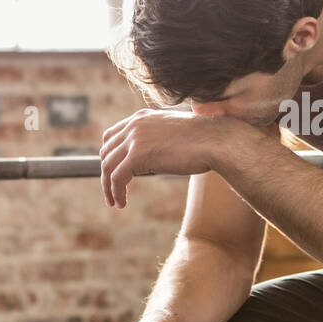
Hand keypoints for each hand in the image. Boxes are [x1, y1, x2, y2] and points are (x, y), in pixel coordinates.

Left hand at [99, 109, 235, 207]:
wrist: (215, 140)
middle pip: (106, 152)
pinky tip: (122, 203)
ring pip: (108, 166)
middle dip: (106, 174)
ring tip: (115, 202)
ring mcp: (135, 139)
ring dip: (108, 187)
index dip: (109, 157)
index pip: (112, 136)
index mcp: (142, 118)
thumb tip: (156, 157)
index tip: (113, 174)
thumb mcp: (175, 136)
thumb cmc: (204, 141)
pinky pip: (117, 178)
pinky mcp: (138, 155)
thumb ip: (160, 141)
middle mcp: (135, 125)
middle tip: (112, 192)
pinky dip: (116, 192)